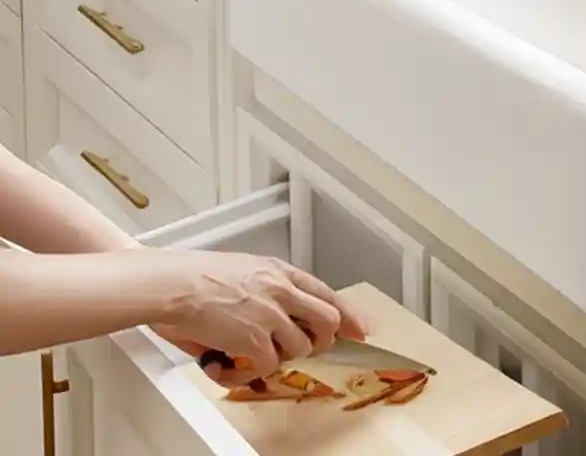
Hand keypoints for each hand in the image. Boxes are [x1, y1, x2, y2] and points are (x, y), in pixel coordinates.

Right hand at [141, 250, 366, 385]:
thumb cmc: (195, 275)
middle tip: (308, 348)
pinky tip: (232, 365)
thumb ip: (268, 286)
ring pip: (302, 347)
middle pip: (329, 320)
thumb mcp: (244, 268)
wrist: (172, 284)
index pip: (327, 293)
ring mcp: (271, 315)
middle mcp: (282, 291)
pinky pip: (270, 364)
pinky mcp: (255, 339)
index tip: (360, 329)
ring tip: (255, 352)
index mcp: (280, 271)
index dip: (348, 314)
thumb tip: (280, 311)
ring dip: (282, 356)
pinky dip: (253, 371)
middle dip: (324, 340)